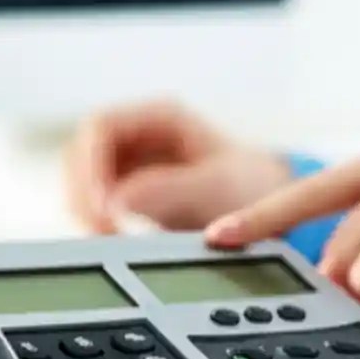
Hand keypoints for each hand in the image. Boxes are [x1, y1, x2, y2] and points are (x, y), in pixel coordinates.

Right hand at [64, 99, 291, 232]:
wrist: (277, 212)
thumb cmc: (254, 188)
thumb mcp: (215, 187)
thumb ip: (166, 190)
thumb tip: (115, 200)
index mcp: (159, 118)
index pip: (99, 127)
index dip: (90, 164)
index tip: (98, 205)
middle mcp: (141, 136)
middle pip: (82, 154)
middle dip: (83, 191)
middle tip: (98, 229)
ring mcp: (133, 165)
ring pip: (84, 181)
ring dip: (85, 209)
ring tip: (105, 238)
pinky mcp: (131, 196)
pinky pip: (96, 205)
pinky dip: (96, 223)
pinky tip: (111, 241)